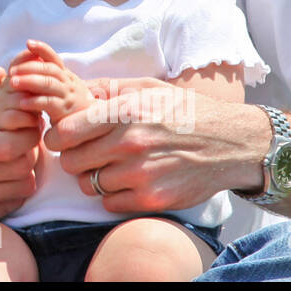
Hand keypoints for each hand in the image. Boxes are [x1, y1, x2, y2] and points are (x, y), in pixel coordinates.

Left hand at [0, 40, 93, 127]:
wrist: (92, 128)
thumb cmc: (69, 106)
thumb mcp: (61, 89)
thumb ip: (49, 77)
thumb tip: (30, 58)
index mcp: (66, 76)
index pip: (54, 59)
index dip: (42, 49)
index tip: (28, 43)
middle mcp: (69, 83)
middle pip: (50, 69)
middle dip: (29, 67)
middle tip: (11, 71)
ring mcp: (68, 97)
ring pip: (49, 84)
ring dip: (29, 81)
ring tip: (12, 82)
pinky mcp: (65, 113)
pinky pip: (49, 104)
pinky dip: (35, 101)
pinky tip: (22, 102)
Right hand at [0, 71, 40, 228]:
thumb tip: (2, 74)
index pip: (7, 145)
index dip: (27, 134)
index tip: (29, 125)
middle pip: (18, 166)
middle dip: (30, 151)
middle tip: (25, 140)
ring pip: (19, 187)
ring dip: (25, 170)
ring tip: (14, 157)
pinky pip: (10, 205)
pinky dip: (14, 190)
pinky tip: (3, 177)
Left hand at [44, 76, 267, 212]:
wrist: (233, 142)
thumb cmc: (186, 112)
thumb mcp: (149, 88)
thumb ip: (109, 89)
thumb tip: (74, 87)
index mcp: (125, 112)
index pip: (65, 132)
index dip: (58, 137)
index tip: (63, 139)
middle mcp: (131, 143)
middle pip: (71, 161)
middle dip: (73, 157)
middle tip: (86, 153)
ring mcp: (142, 174)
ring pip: (89, 184)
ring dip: (93, 177)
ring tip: (111, 166)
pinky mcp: (153, 199)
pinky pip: (110, 203)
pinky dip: (112, 195)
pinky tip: (127, 181)